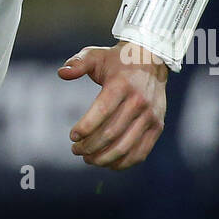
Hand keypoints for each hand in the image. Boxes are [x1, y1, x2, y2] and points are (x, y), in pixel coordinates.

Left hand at [57, 41, 167, 169]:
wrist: (151, 59)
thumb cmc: (117, 60)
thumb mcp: (95, 55)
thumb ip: (77, 63)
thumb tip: (61, 73)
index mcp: (121, 84)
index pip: (102, 111)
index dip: (85, 127)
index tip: (72, 136)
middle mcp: (139, 101)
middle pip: (111, 133)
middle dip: (90, 146)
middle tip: (76, 150)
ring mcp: (150, 115)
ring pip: (125, 146)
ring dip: (104, 158)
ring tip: (88, 159)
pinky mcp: (158, 126)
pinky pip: (141, 152)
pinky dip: (124, 163)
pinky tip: (108, 163)